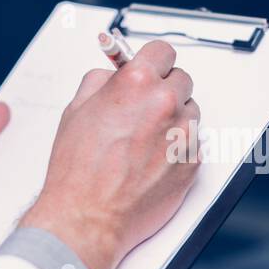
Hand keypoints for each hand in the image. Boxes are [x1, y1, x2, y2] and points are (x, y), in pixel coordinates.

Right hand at [20, 41, 200, 268]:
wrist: (88, 217)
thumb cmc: (78, 172)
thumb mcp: (76, 111)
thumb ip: (100, 82)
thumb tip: (113, 72)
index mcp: (136, 84)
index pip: (163, 51)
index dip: (154, 60)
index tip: (151, 67)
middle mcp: (165, 104)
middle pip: (181, 79)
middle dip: (164, 89)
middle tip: (145, 107)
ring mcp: (183, 134)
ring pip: (190, 111)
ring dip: (174, 118)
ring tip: (145, 140)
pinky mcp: (193, 161)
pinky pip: (192, 142)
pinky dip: (178, 146)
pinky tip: (152, 160)